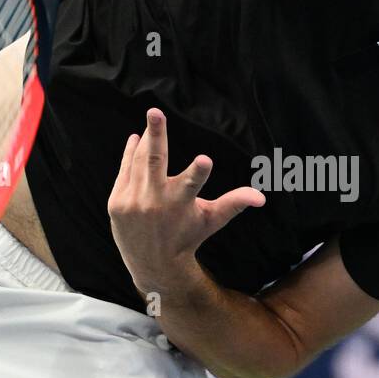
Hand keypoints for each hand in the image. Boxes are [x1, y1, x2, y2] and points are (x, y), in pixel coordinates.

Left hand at [107, 108, 265, 295]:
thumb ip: (234, 203)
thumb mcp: (211, 220)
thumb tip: (262, 197)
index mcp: (180, 204)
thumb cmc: (188, 237)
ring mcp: (132, 201)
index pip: (192, 184)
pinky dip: (130, 154)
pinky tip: (135, 139)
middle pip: (155, 161)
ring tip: (152, 119)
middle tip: (155, 112)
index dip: (199, 172)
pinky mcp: (116, 203)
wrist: (154, 265)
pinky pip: (125, 171)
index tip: (205, 160)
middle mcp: (154, 202)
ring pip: (139, 162)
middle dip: (156, 135)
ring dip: (145, 139)